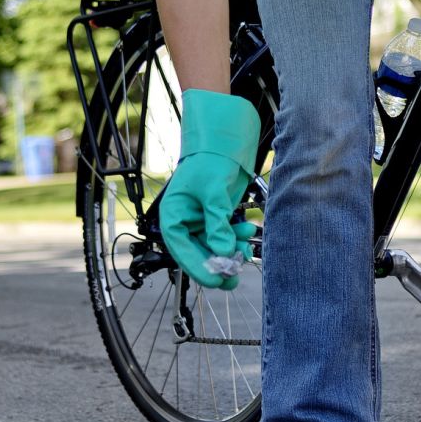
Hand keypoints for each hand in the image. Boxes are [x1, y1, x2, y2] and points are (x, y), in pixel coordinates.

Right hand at [157, 90, 260, 290]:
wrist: (223, 141)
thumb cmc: (210, 160)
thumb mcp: (213, 191)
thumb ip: (217, 223)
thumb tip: (223, 252)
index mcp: (172, 217)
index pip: (181, 251)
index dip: (199, 268)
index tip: (218, 279)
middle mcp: (183, 223)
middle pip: (198, 254)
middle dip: (218, 263)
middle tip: (236, 275)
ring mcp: (199, 222)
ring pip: (213, 248)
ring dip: (230, 250)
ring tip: (246, 246)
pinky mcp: (214, 218)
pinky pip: (224, 236)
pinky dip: (236, 237)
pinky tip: (248, 230)